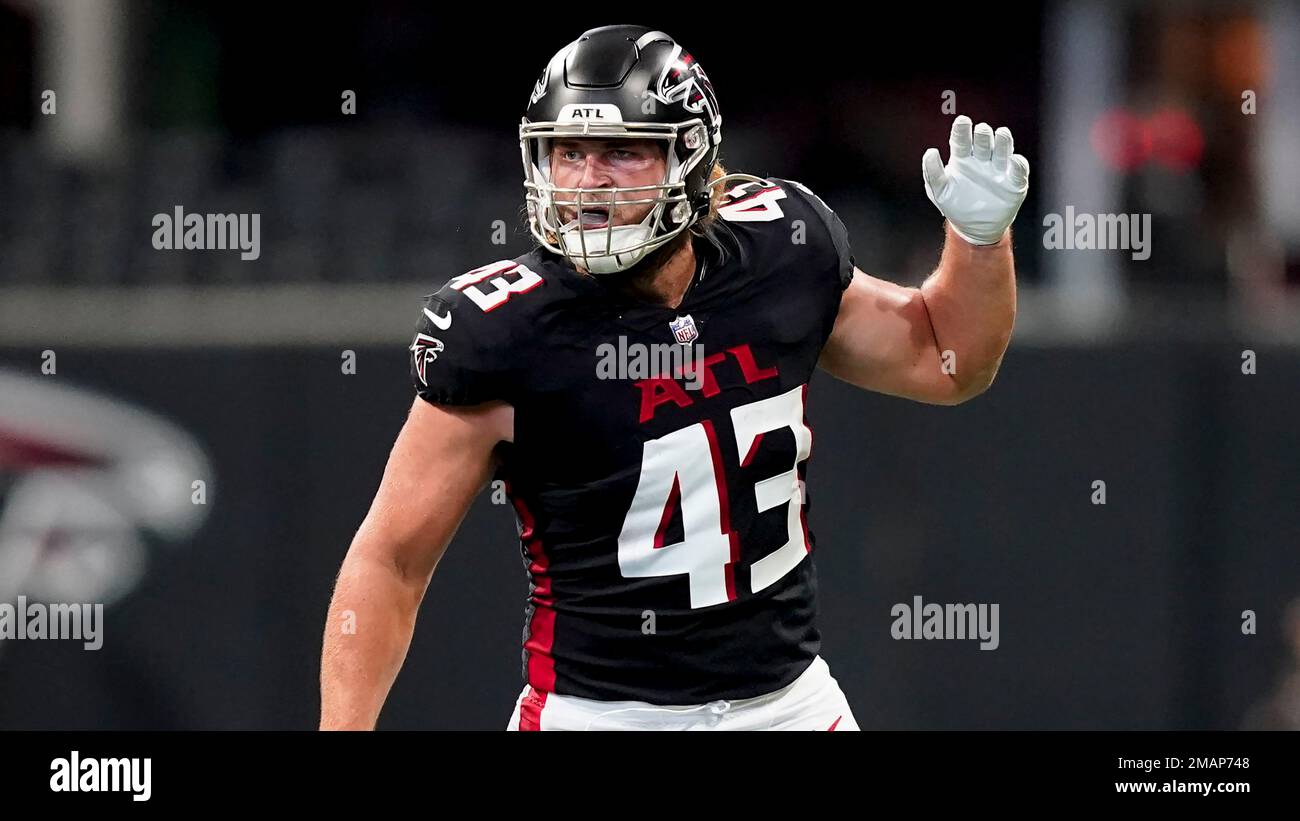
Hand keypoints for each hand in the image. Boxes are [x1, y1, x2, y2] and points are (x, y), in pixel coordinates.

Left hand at [923, 115, 1028, 244]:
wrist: (974, 228)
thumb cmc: (955, 205)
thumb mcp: (938, 191)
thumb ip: (932, 172)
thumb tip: (930, 152)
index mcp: (962, 159)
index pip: (961, 141)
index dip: (962, 130)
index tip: (962, 121)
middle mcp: (981, 160)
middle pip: (983, 143)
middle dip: (983, 135)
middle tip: (982, 130)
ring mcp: (998, 170)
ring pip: (1002, 151)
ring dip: (1003, 142)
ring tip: (1002, 134)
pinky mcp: (1014, 183)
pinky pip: (1018, 171)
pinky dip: (1018, 164)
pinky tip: (1014, 160)